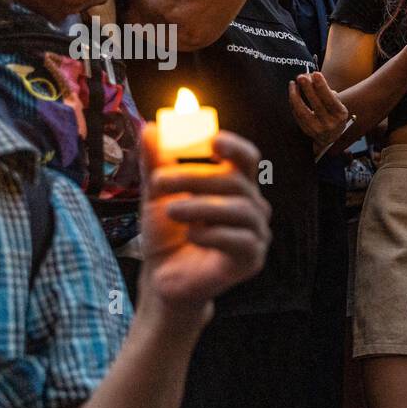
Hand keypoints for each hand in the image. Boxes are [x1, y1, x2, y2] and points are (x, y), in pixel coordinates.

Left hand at [138, 126, 270, 309]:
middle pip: (235, 180)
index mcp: (236, 186)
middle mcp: (252, 206)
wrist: (162, 279)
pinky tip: (190, 236)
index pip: (246, 158)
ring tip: (170, 211)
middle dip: (195, 176)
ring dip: (200, 206)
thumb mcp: (156, 196)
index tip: (212, 140)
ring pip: (239, 209)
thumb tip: (150, 128)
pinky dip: (211, 234)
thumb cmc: (166, 235)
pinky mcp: (251, 259)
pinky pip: (238, 240)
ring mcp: (256, 233)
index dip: (234, 146)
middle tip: (159, 181)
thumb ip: (156, 163)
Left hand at [289, 71, 350, 150]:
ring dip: (296, 96)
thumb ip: (327, 93)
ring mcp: (318, 129)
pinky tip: (292, 93)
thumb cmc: (333, 115)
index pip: (330, 100)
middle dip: (308, 89)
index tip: (316, 74)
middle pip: (317, 105)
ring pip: (303, 112)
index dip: (322, 87)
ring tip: (292, 84)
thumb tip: (313, 78)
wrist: (330, 137)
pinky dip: (293, 103)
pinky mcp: (307, 131)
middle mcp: (330, 123)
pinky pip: (297, 115)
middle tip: (301, 77)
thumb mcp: (337, 105)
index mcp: (340, 114)